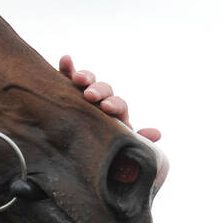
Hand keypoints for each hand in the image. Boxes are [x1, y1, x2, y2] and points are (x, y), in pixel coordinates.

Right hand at [59, 55, 167, 194]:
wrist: (83, 163)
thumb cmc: (104, 155)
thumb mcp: (121, 149)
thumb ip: (137, 141)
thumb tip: (156, 133)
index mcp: (116, 117)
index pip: (119, 105)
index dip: (114, 104)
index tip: (107, 108)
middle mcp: (101, 103)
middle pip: (104, 90)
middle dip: (99, 90)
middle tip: (90, 96)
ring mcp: (84, 97)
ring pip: (87, 82)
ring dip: (84, 76)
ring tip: (77, 79)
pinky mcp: (66, 93)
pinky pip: (67, 78)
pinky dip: (67, 68)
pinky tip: (66, 59)